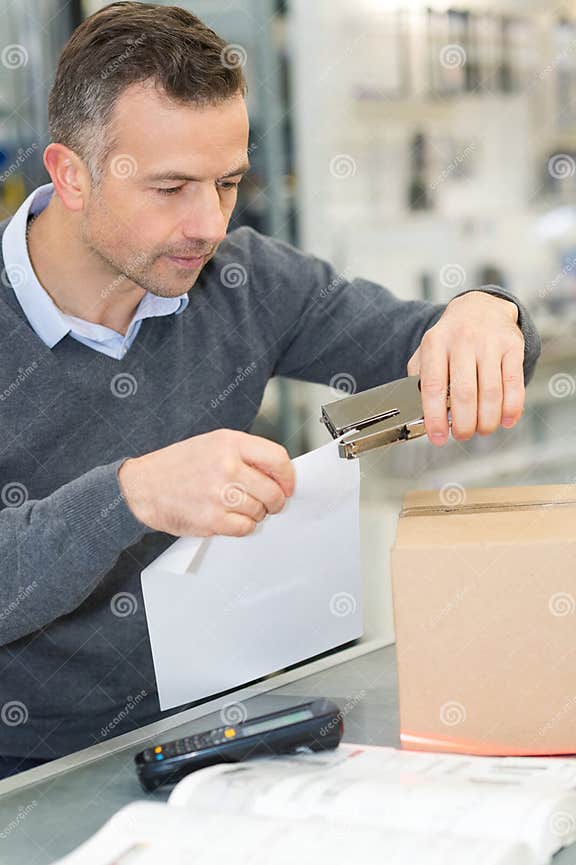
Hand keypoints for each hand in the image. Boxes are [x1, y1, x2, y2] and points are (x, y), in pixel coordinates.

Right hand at [118, 429, 294, 536]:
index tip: (287, 486)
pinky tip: (231, 518)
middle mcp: (227, 466)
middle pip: (273, 490)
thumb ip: (245, 454)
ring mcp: (219, 493)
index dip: (288, 477)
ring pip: (260, 511)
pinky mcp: (211, 519)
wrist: (142, 486)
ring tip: (239, 508)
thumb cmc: (178, 465)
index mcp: (230, 443)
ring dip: (256, 514)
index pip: (277, 458)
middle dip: (275, 501)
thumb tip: (278, 475)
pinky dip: (243, 527)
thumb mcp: (213, 444)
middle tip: (269, 504)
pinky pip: (245, 528)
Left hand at [407, 291, 524, 445]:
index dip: (435, 417)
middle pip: (464, 393)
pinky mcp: (513, 347)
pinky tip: (505, 420)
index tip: (437, 437)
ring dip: (487, 420)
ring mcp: (489, 343)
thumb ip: (421, 379)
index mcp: (435, 344)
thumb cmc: (451, 337)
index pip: (433, 387)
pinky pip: (514, 384)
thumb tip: (423, 416)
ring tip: (482, 429)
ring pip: (491, 392)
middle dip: (464, 424)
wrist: (481, 307)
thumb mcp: (427, 350)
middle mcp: (462, 341)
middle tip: (463, 435)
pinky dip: (512, 408)